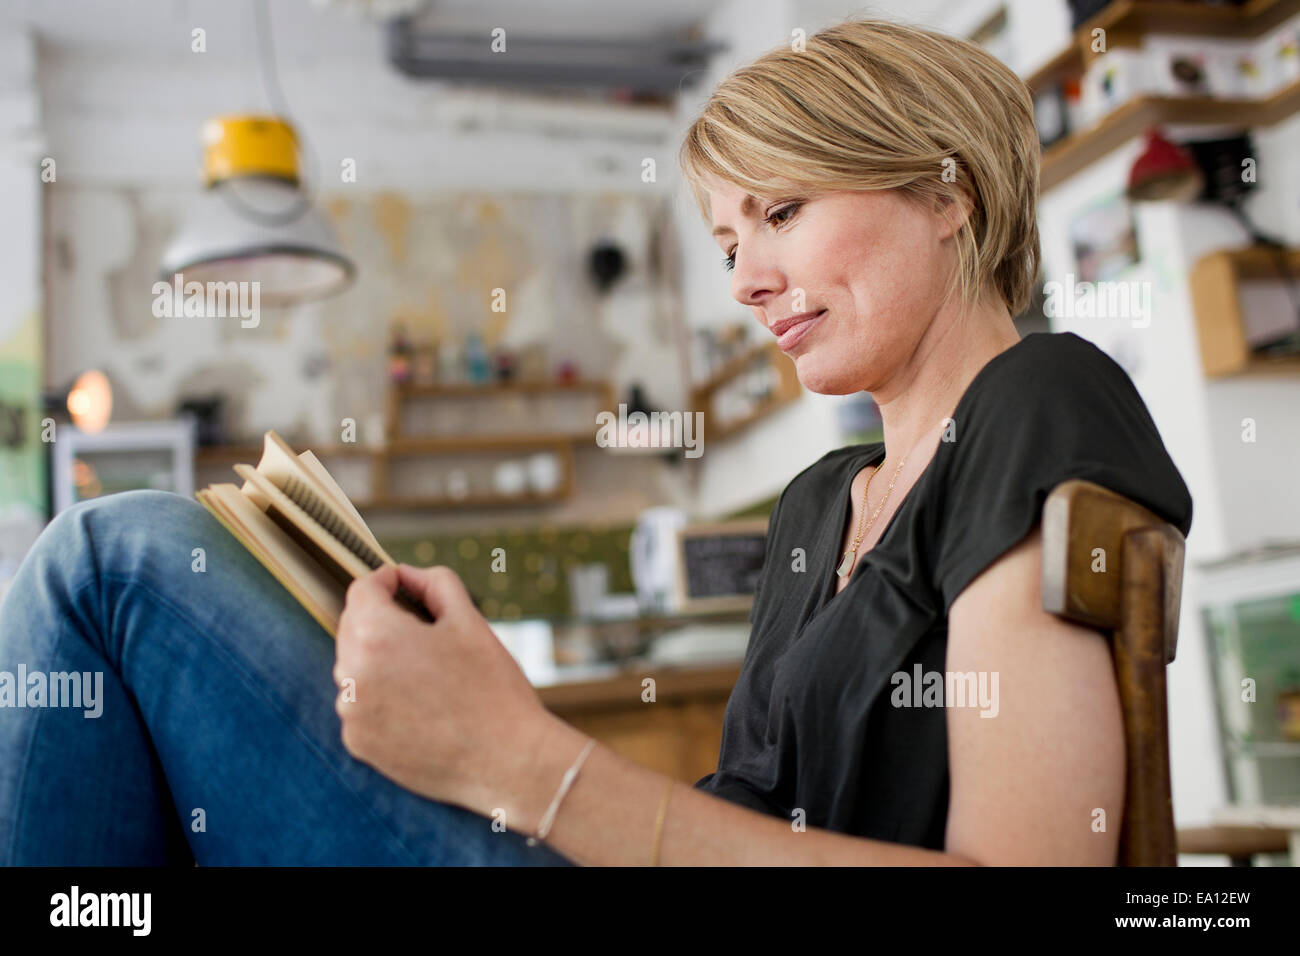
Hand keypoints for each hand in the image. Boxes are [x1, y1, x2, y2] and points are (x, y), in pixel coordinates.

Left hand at [333, 563, 554, 820]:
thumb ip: (434, 582)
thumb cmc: (493, 687)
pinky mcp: (358, 743)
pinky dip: (380, 698)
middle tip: (425, 631)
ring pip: (354, 667)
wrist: (508, 760)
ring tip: (426, 674)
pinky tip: (420, 707)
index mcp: (377, 635)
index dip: (385, 580)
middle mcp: (352, 673)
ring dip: (378, 660)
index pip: (362, 590)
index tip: (404, 585)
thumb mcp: (469, 620)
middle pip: (353, 627)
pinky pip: (359, 705)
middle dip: (381, 619)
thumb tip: (406, 575)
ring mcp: (352, 713)